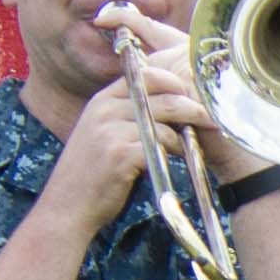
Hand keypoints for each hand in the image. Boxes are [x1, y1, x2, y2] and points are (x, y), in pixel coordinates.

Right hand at [44, 13, 212, 229]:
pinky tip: (173, 161)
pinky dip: (172, 153)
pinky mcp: (121, 154)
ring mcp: (111, 131)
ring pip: (165, 124)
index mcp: (102, 100)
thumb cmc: (91, 172)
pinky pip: (160, 146)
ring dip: (182, 138)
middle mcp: (105, 110)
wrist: (67, 204)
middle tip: (211, 119)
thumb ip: (127, 115)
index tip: (191, 95)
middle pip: (163, 97)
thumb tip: (169, 105)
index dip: (174, 83)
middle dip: (193, 108)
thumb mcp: (102, 133)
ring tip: (184, 148)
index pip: (146, 75)